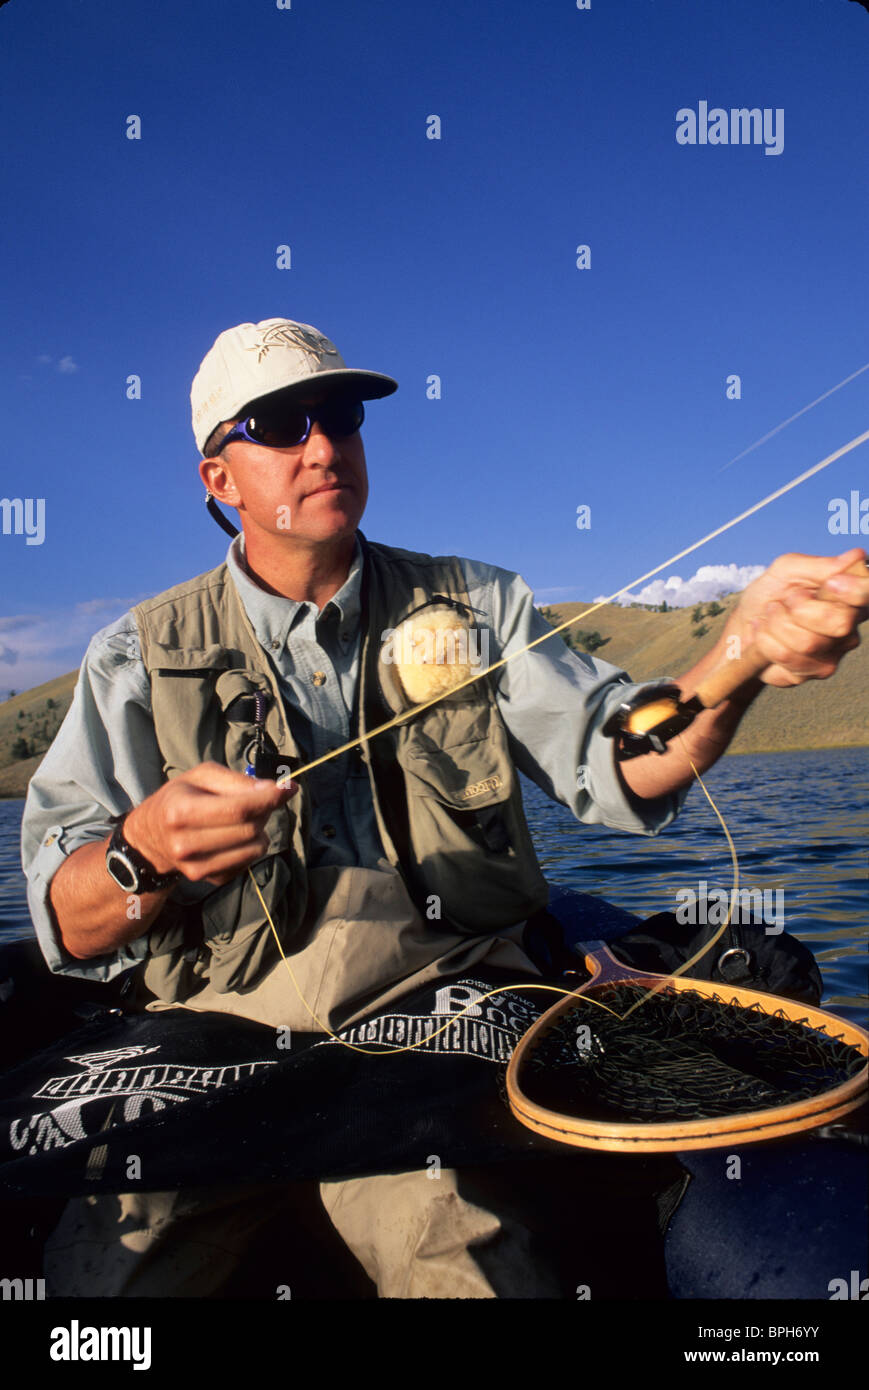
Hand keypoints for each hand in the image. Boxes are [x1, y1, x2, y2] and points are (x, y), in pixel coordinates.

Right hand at [124, 762, 297, 886]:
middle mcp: (187, 844)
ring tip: (243, 819)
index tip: (290, 787)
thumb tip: (272, 789)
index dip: (270, 798)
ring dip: (260, 831)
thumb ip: (236, 781)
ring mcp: (198, 867)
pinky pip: (249, 862)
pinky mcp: (211, 880)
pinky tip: (233, 837)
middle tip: (260, 800)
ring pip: (255, 849)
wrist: (152, 838)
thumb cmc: (179, 798)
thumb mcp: (200, 776)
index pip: (238, 809)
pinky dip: (250, 846)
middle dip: (264, 811)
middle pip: (250, 830)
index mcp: (182, 812)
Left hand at [724, 548, 867, 687]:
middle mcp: (849, 627)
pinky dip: (765, 640)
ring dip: (776, 624)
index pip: (867, 594)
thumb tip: (856, 557)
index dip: (857, 590)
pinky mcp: (811, 671)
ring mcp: (832, 653)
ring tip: (769, 617)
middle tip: (785, 601)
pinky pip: (785, 657)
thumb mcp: (787, 570)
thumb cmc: (771, 593)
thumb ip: (820, 566)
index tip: (832, 583)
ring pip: (807, 643)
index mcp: (848, 597)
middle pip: (838, 623)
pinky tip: (764, 634)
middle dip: (799, 609)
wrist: (744, 624)